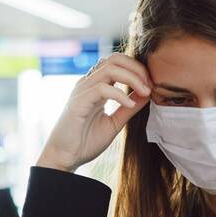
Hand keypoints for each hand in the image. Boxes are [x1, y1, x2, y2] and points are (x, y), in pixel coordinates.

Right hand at [37, 52, 150, 172]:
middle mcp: (88, 84)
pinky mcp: (79, 102)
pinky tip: (130, 105)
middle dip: (137, 68)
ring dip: (132, 77)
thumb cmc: (86, 142)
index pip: (118, 63)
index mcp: (96, 86)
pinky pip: (102, 88)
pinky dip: (120, 94)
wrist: (64, 158)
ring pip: (109, 68)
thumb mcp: (115, 122)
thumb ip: (128, 108)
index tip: (151, 85)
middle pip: (115, 59)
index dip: (137, 69)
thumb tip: (147, 94)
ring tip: (145, 92)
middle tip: (150, 84)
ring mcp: (82, 91)